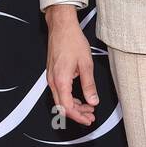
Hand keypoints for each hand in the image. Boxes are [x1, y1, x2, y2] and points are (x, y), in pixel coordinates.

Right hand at [44, 5, 98, 125]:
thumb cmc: (72, 41)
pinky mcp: (53, 73)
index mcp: (61, 80)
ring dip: (74, 106)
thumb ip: (89, 85)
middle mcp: (53, 81)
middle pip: (62, 106)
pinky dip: (70, 98)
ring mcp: (51, 77)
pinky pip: (59, 92)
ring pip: (60, 100)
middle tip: (90, 117)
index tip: (88, 119)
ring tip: (88, 108)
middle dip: (77, 114)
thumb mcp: (86, 64)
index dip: (78, 116)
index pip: (67, 107)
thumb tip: (93, 100)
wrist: (61, 27)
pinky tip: (80, 98)